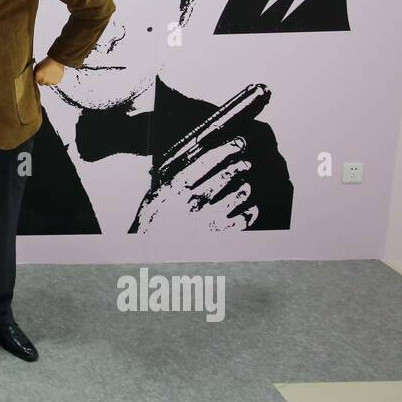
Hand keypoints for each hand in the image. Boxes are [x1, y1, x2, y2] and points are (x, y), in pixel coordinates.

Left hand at [34, 57, 64, 85]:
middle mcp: (43, 80)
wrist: (57, 60)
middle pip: (41, 83)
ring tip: (50, 74)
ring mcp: (49, 82)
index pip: (35, 81)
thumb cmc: (47, 62)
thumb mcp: (37, 66)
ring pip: (47, 84)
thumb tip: (34, 76)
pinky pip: (53, 83)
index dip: (37, 78)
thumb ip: (35, 72)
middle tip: (45, 75)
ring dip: (48, 81)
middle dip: (42, 80)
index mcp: (38, 76)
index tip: (39, 76)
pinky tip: (54, 75)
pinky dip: (53, 80)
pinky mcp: (55, 82)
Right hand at [132, 138, 257, 232]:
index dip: (225, 149)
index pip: (206, 161)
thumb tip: (187, 159)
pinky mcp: (217, 237)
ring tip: (245, 187)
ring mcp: (206, 219)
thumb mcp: (153, 198)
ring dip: (243, 189)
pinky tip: (249, 210)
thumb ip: (170, 180)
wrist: (155, 259)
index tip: (239, 143)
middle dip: (239, 166)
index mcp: (174, 188)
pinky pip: (243, 220)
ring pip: (237, 196)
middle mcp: (192, 201)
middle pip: (224, 176)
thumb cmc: (152, 226)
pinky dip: (249, 213)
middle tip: (245, 162)